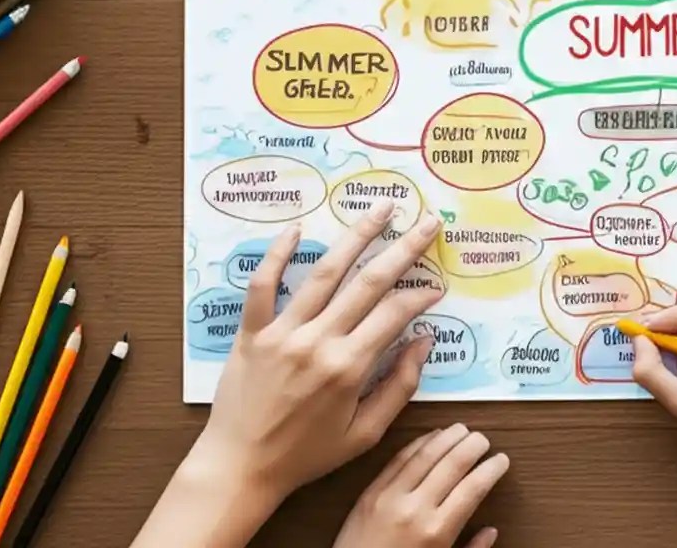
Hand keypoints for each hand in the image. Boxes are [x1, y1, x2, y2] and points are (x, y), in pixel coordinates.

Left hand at [188, 199, 441, 503]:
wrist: (241, 466)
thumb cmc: (306, 456)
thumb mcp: (365, 433)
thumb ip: (399, 386)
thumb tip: (424, 342)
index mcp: (349, 368)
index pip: (394, 314)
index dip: (420, 295)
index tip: (435, 287)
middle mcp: (318, 342)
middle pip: (368, 283)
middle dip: (403, 249)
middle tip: (426, 223)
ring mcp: (282, 333)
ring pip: (324, 273)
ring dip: (356, 237)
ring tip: (379, 210)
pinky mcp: (252, 333)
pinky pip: (263, 285)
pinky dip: (277, 254)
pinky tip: (297, 228)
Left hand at [335, 424, 509, 547]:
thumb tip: (490, 532)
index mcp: (438, 532)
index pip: (474, 487)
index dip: (491, 468)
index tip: (501, 460)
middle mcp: (415, 510)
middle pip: (453, 464)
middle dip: (473, 446)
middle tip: (484, 439)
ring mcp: (390, 497)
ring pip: (426, 455)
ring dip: (447, 437)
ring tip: (462, 429)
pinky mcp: (371, 492)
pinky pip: (398, 459)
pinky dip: (418, 443)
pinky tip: (432, 437)